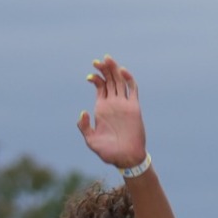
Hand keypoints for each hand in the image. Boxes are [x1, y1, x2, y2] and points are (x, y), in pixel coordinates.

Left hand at [77, 55, 146, 169]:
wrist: (126, 158)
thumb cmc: (108, 152)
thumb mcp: (91, 140)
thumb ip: (85, 127)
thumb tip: (83, 112)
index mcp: (102, 109)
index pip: (100, 87)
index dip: (95, 78)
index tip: (89, 76)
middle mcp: (113, 104)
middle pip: (109, 80)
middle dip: (104, 69)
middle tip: (97, 61)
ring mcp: (124, 104)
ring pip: (120, 81)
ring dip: (114, 70)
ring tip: (107, 59)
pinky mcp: (134, 107)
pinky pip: (132, 89)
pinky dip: (128, 78)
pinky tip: (122, 71)